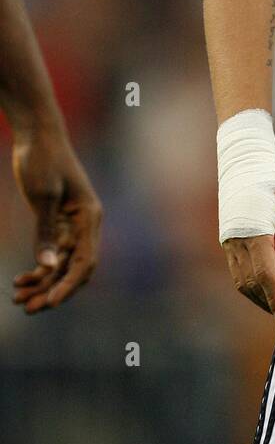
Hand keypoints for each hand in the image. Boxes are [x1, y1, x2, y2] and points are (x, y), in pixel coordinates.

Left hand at [11, 125, 101, 311]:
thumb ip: (45, 232)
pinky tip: (19, 280)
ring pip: (61, 265)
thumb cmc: (43, 159)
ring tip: (17, 298)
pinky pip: (52, 254)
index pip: (85, 261)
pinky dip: (38, 270)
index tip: (51, 303)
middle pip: (73, 269)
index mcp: (89, 217)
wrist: (37, 134)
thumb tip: (47, 267)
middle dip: (52, 290)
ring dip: (41, 284)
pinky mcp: (57, 223)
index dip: (69, 285)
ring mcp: (71, 225)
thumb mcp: (42, 196)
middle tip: (27, 308)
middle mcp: (85, 224)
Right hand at [223, 186, 274, 321]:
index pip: (264, 275)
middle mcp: (237, 242)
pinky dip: (250, 286)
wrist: (241, 163)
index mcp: (254, 232)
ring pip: (241, 282)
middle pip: (251, 284)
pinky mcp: (227, 241)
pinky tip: (263, 290)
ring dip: (258, 299)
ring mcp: (229, 242)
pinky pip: (236, 272)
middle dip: (269, 304)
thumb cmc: (269, 178)